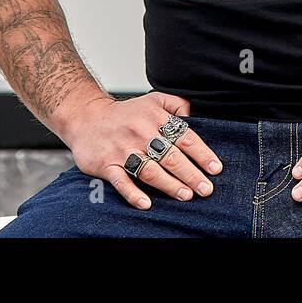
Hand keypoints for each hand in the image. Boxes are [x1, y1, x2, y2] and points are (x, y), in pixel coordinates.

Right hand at [61, 92, 223, 209]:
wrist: (86, 117)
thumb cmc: (124, 114)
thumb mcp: (152, 99)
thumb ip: (176, 104)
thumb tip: (194, 116)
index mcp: (155, 117)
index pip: (184, 137)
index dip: (202, 154)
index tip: (215, 168)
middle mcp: (140, 133)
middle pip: (170, 156)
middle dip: (191, 174)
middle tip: (206, 189)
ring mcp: (122, 149)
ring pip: (150, 170)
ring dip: (169, 184)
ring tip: (186, 195)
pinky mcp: (106, 164)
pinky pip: (121, 181)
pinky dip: (133, 193)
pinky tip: (146, 203)